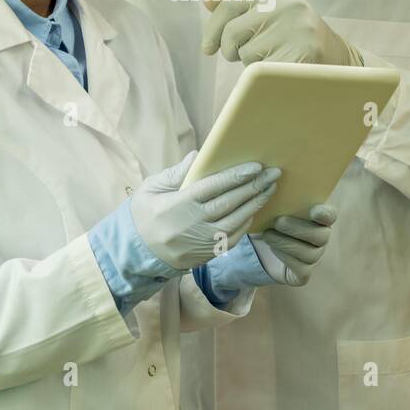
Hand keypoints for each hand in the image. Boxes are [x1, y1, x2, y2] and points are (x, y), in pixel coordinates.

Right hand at [128, 151, 280, 270]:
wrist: (135, 253)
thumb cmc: (144, 215)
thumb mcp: (151, 189)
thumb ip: (176, 173)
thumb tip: (198, 155)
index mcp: (178, 204)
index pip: (213, 186)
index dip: (236, 176)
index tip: (255, 166)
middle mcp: (193, 224)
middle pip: (230, 202)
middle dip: (254, 186)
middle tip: (274, 173)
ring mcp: (202, 242)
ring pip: (236, 221)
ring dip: (255, 204)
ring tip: (270, 189)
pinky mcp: (207, 254)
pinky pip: (233, 238)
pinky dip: (246, 224)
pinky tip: (254, 210)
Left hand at [201, 0, 361, 65]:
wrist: (338, 58)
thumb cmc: (293, 37)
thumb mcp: (268, 13)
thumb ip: (236, 6)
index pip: (228, 6)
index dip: (212, 30)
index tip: (208, 48)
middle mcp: (287, 6)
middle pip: (232, 33)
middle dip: (230, 50)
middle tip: (242, 56)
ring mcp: (297, 30)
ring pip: (246, 55)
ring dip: (251, 64)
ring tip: (273, 59)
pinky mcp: (302, 55)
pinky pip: (261, 72)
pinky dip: (264, 77)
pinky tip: (280, 71)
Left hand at [251, 204, 337, 286]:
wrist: (257, 247)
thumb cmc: (268, 222)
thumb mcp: (272, 209)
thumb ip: (280, 200)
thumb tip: (275, 188)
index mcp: (319, 218)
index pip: (330, 216)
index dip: (325, 214)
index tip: (314, 211)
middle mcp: (321, 238)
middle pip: (322, 236)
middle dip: (298, 229)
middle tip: (278, 222)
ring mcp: (315, 257)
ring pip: (311, 254)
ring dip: (287, 243)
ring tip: (268, 235)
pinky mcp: (304, 274)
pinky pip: (302, 268)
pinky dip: (285, 257)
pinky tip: (272, 248)